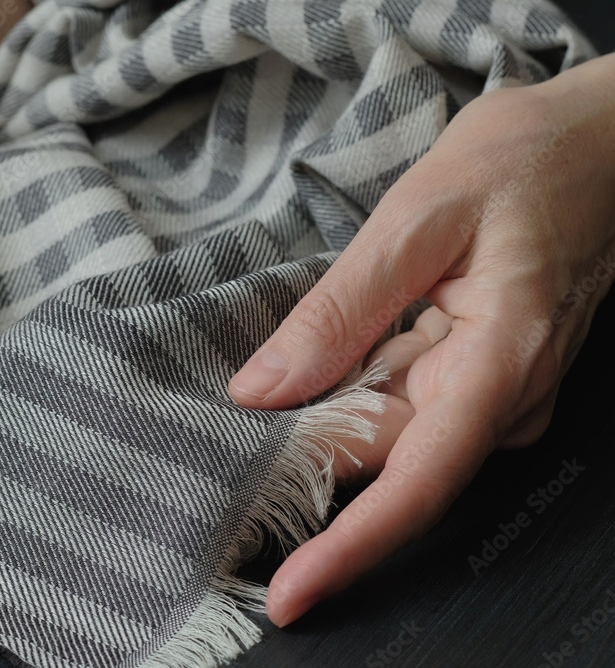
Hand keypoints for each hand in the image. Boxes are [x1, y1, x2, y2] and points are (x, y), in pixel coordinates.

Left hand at [229, 53, 614, 625]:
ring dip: (321, 432)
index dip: (348, 546)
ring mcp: (492, 389)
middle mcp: (502, 396)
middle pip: (391, 464)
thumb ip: (340, 312)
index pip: (417, 483)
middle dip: (307, 476)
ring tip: (248, 418)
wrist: (594, 141)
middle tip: (220, 473)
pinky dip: (347, 398)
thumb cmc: (521, 162)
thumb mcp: (415, 221)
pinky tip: (305, 381)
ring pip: (390, 435)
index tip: (289, 592)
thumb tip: (263, 389)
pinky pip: (402, 404)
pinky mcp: (476, 373)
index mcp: (499, 362)